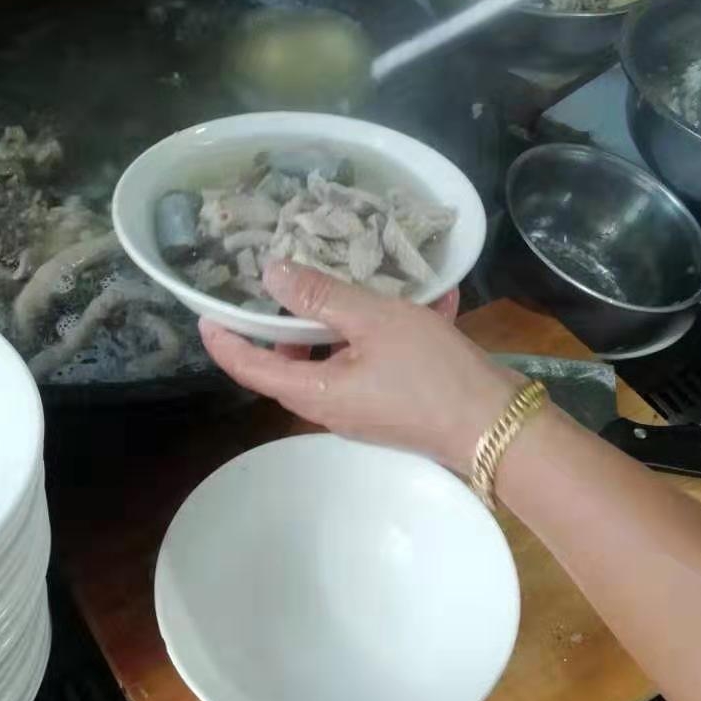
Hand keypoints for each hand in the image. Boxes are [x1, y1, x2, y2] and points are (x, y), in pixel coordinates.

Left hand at [199, 261, 524, 473]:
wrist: (494, 425)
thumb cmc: (431, 371)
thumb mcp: (375, 320)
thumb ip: (322, 295)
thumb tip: (271, 274)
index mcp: (315, 392)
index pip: (250, 368)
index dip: (224, 342)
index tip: (206, 315)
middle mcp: (330, 409)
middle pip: (290, 365)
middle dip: (287, 326)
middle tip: (293, 286)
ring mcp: (361, 412)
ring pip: (332, 362)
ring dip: (341, 324)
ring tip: (362, 285)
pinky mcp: (390, 409)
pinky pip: (370, 367)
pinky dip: (382, 336)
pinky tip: (424, 303)